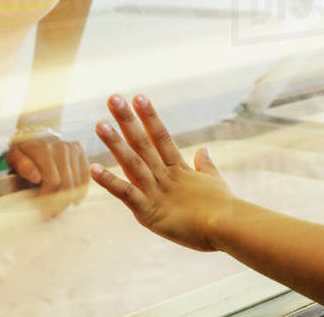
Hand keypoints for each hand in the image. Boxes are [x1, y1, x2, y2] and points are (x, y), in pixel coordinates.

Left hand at [7, 131, 89, 215]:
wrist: (36, 133)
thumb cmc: (23, 151)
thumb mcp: (14, 157)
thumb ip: (22, 166)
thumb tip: (36, 178)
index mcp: (44, 150)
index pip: (53, 182)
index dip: (47, 199)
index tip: (39, 208)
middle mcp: (62, 147)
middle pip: (68, 184)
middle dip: (59, 202)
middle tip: (51, 213)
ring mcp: (73, 147)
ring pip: (78, 182)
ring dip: (70, 199)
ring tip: (60, 207)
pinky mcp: (80, 149)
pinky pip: (85, 176)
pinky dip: (81, 190)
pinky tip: (74, 199)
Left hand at [91, 94, 233, 251]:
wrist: (229, 227)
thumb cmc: (223, 209)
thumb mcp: (213, 183)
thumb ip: (205, 166)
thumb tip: (203, 149)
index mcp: (179, 169)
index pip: (162, 137)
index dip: (149, 117)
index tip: (138, 97)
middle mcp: (165, 176)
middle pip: (143, 143)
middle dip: (127, 120)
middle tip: (112, 98)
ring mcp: (157, 192)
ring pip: (132, 163)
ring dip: (115, 143)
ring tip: (100, 124)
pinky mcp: (149, 212)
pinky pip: (127, 194)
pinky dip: (110, 182)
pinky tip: (94, 169)